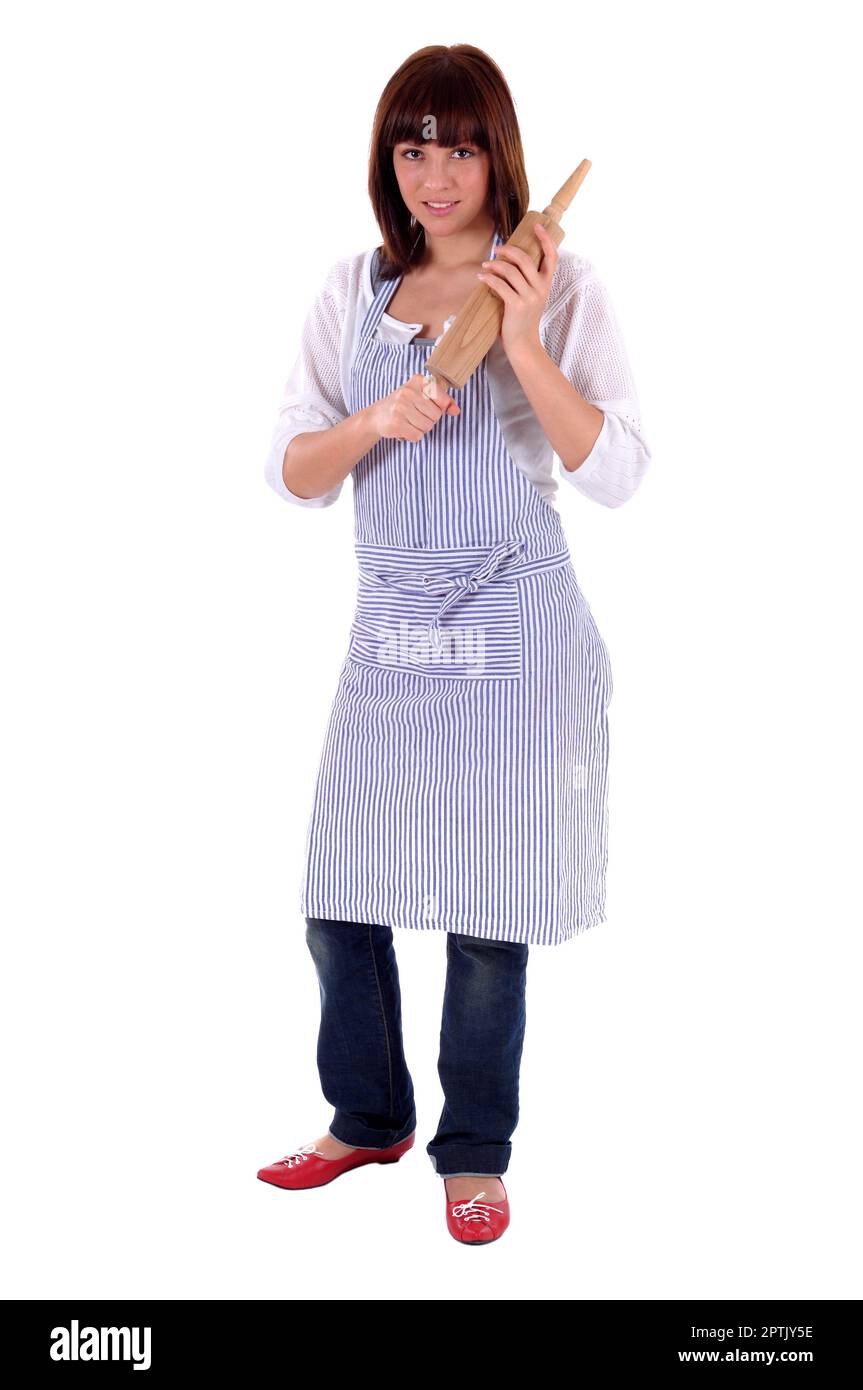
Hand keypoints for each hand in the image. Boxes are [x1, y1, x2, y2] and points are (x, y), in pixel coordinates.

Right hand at [370, 373, 459, 442]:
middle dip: (429, 420)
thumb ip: (443, 401)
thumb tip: (456, 411)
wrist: (377, 416)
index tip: (428, 407)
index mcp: (418, 381)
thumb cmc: (403, 405)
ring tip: (409, 422)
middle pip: (436, 415)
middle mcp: (408, 392)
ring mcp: (400, 407)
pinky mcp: (396, 423)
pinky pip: (418, 436)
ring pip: (428, 426)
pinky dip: (413, 436)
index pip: (443, 400)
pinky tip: (404, 428)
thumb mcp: (422, 396)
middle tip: (416, 416)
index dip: (440, 408)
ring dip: (421, 429)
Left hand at [477, 221, 557, 359]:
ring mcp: (529, 297)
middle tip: (497, 249)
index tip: (538, 226)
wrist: (523, 344)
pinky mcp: (516, 305)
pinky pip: (500, 285)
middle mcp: (540, 288)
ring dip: (495, 265)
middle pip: (525, 259)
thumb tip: (510, 261)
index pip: (552, 257)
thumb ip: (527, 281)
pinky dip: (489, 279)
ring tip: (485, 265)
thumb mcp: (531, 297)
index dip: (546, 239)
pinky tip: (481, 278)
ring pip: (510, 271)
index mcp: (546, 284)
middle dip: (509, 250)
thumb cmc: (523, 319)